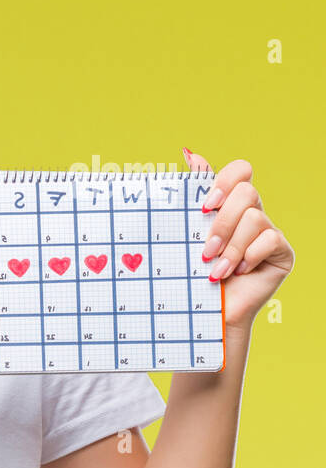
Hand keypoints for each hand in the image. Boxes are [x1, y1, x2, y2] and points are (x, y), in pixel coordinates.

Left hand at [184, 149, 293, 332]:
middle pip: (248, 191)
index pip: (240, 171)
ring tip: (215, 269)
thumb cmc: (191, 275)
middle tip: (206, 249)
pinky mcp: (282, 252)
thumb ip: (190, 199)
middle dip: (223, 221)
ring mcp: (269, 232)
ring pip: (256, 217)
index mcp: (229, 206)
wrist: (205, 314)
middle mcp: (252, 214)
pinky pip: (270, 239)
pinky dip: (248, 256)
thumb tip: (190, 153)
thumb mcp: (185, 235)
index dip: (225, 180)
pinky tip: (237, 273)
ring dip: (231, 246)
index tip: (205, 207)